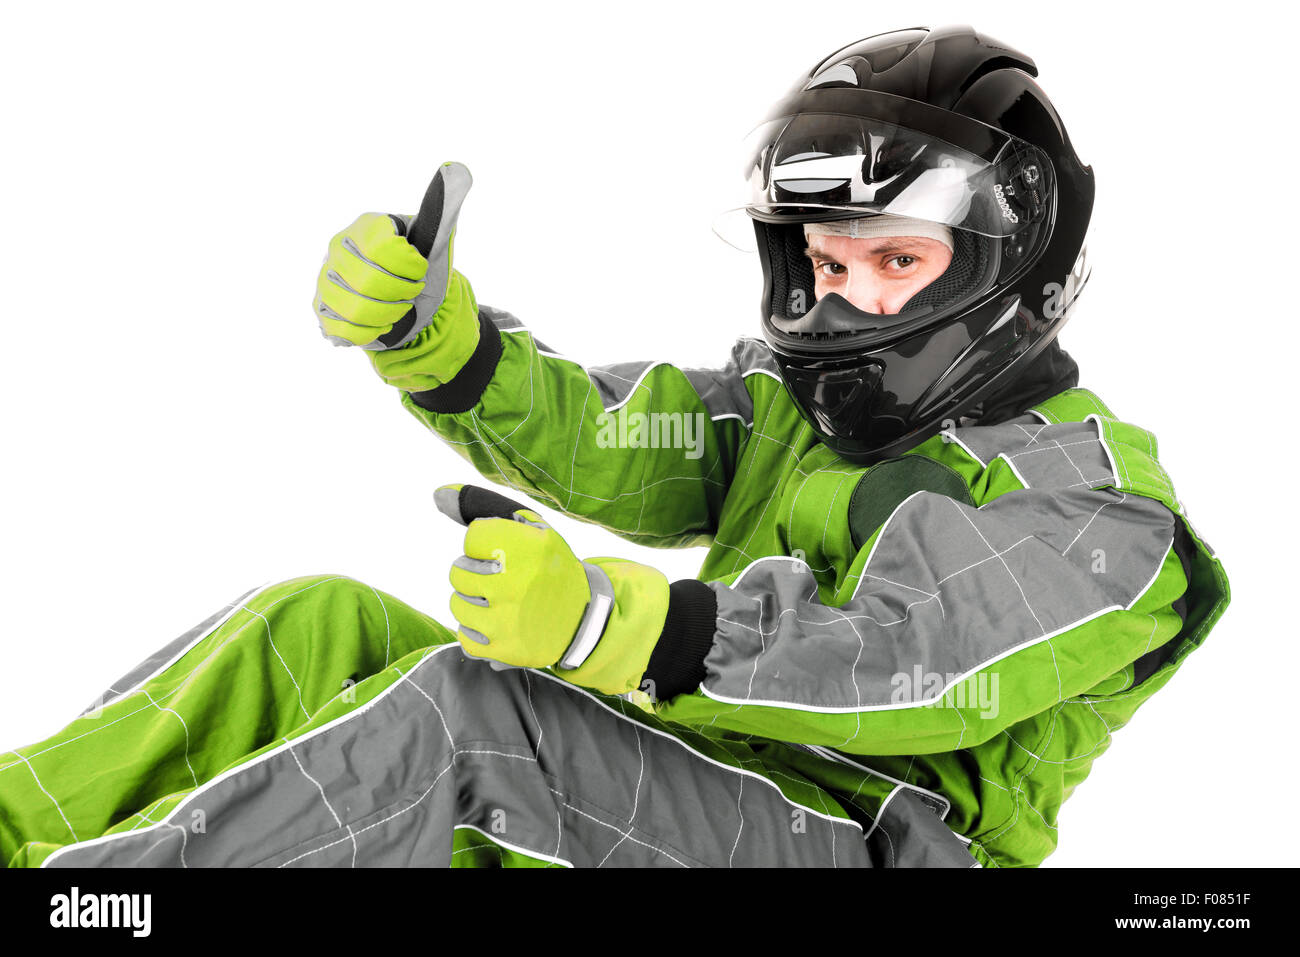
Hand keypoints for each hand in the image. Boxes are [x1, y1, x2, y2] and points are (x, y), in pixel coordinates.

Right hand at [314, 161, 473, 358]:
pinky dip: (370, 332)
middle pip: (369, 281)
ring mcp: (325, 277)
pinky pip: (343, 328)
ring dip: (388, 315)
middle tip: (414, 293)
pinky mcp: (321, 307)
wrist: (409, 304)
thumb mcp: (436, 240)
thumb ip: (444, 208)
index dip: (410, 267)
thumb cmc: (421, 268)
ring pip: (355, 308)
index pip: (384, 247)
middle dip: (401, 294)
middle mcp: (339, 246)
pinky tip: (382, 323)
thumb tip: (457, 170)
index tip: (421, 269)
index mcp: (367, 225)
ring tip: (399, 309)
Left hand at [436, 484, 611, 670]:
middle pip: (458, 571)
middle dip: (475, 571)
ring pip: (457, 603)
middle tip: (499, 578)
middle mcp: (516, 583)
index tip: (506, 554)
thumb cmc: (550, 567)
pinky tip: (495, 622)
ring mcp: (508, 620)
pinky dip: (475, 629)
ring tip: (497, 600)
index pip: (473, 538)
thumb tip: (437, 494)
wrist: (584, 620)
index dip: (487, 545)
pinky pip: (464, 636)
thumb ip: (482, 505)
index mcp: (527, 548)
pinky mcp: (505, 649)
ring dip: (473, 600)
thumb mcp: (531, 528)